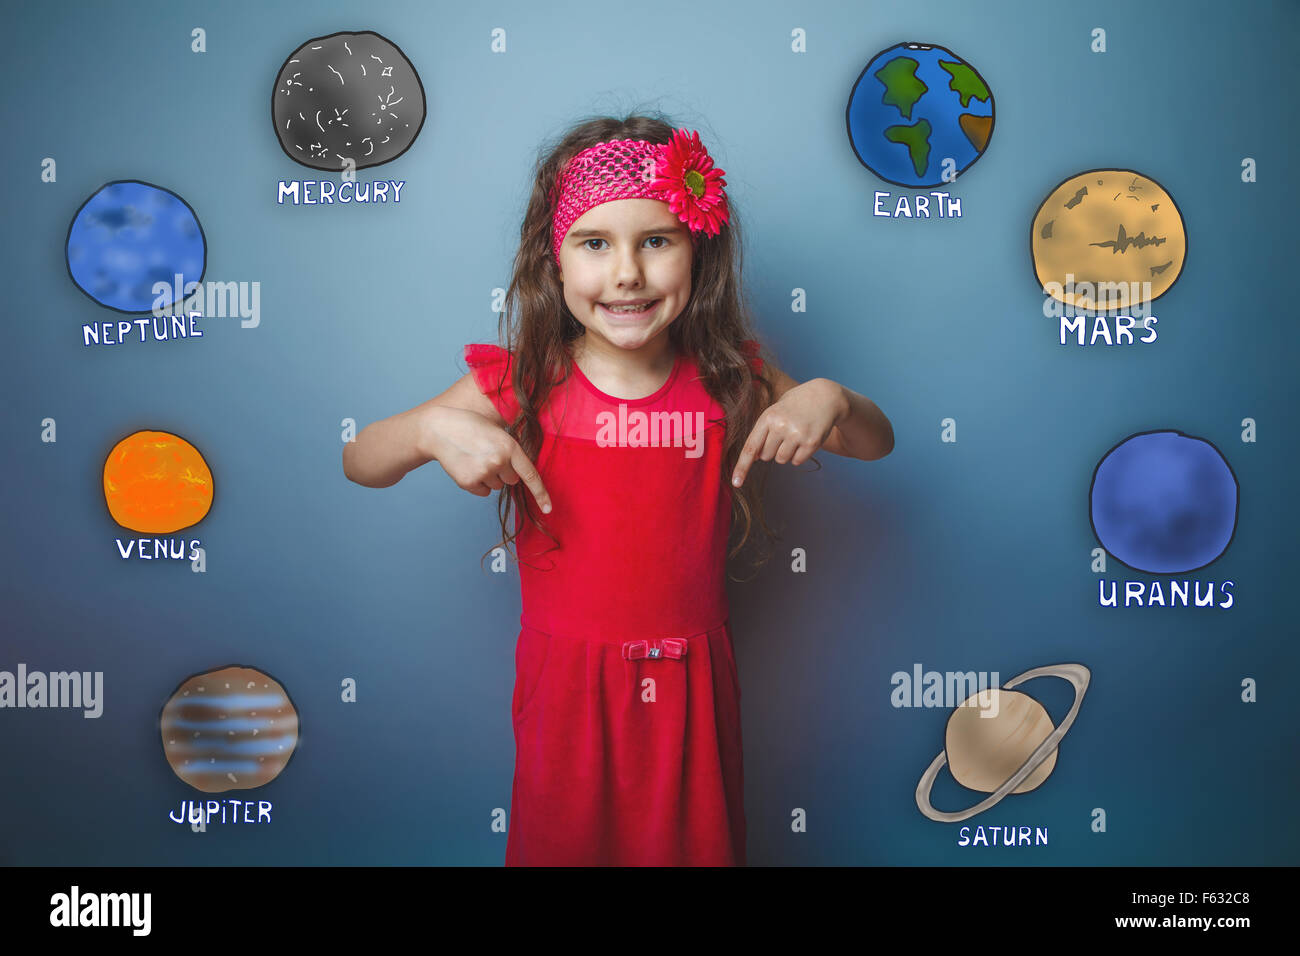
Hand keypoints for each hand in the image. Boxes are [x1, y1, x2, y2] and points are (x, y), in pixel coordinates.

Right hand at [424, 405, 552, 512]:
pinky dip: (477, 484)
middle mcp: (499, 461)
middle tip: (487, 454)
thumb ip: (510, 449)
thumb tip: (519, 472)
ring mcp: (483, 472)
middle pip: (512, 480)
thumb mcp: (496, 430)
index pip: (530, 475)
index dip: (541, 494)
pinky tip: (467, 466)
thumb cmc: (469, 426)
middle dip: (503, 471)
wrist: (438, 429)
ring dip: (489, 477)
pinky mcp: (468, 482)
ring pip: (496, 486)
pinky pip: (483, 491)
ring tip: (475, 458)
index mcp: (509, 446)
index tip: (548, 508)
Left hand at [732, 379, 842, 486]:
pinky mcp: (811, 443)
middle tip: (784, 433)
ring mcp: (797, 435)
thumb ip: (762, 433)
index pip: (751, 447)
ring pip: (781, 459)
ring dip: (786, 453)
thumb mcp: (774, 412)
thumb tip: (755, 457)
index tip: (736, 483)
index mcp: (768, 417)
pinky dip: (799, 455)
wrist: (825, 396)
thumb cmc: (794, 406)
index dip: (742, 467)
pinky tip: (805, 439)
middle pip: (766, 456)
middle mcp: (781, 426)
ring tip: (795, 435)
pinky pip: (797, 461)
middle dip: (772, 449)